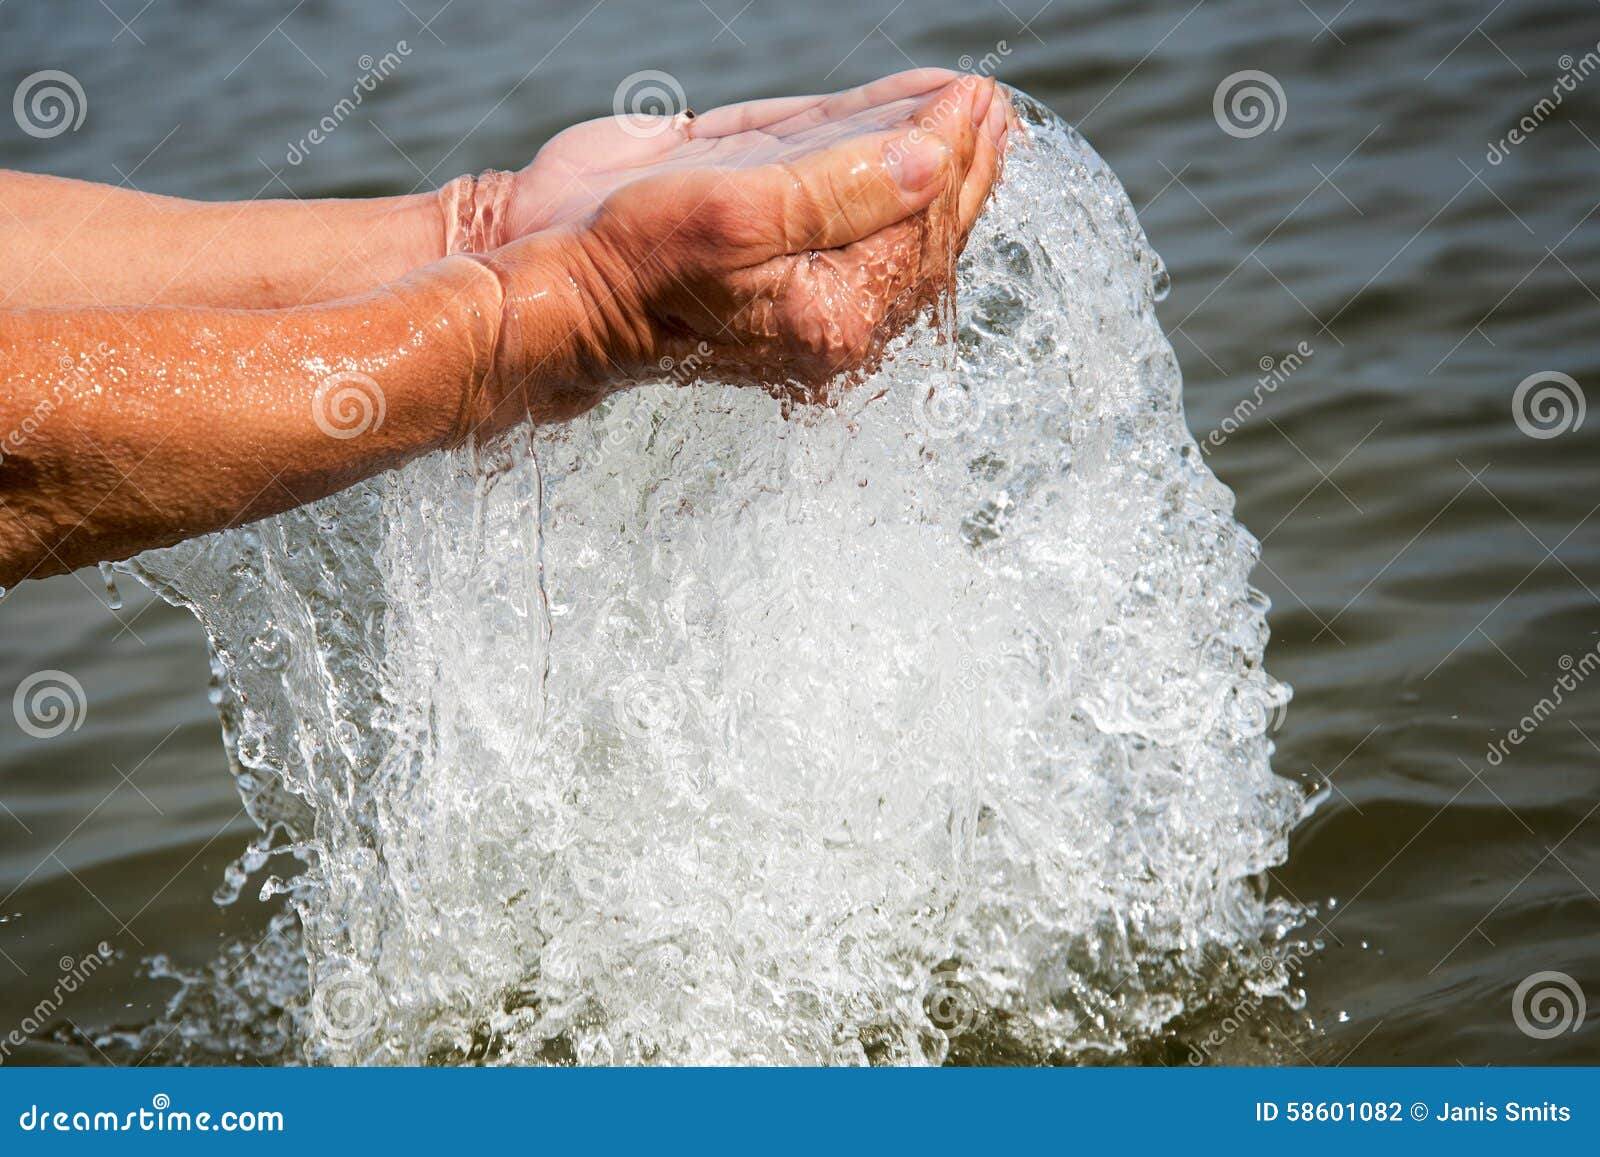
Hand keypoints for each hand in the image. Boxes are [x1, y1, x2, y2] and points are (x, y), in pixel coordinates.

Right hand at [464, 71, 1010, 428]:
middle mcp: (826, 311)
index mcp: (832, 321)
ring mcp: (796, 277)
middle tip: (993, 103)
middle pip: (917, 229)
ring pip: (882, 208)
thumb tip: (938, 157)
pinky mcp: (761, 240)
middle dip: (957, 159)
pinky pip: (832, 196)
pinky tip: (899, 117)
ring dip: (924, 152)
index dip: (955, 159)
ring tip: (969, 107)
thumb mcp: (740, 215)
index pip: (921, 233)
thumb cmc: (627, 261)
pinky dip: (866, 152)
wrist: (544, 279)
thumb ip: (846, 188)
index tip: (979, 99)